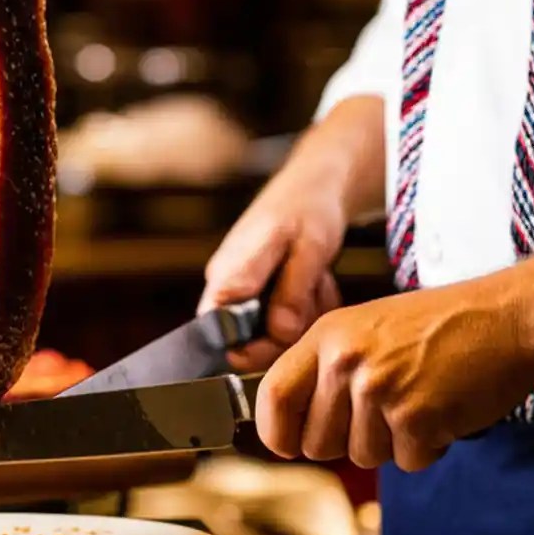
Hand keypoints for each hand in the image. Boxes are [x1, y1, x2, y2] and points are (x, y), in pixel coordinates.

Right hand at [198, 152, 346, 371]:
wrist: (312, 187)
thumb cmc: (309, 209)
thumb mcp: (310, 247)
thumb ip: (292, 292)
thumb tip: (279, 332)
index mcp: (228, 274)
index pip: (218, 332)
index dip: (251, 347)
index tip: (289, 333)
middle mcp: (226, 287)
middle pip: (248, 341)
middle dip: (288, 329)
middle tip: (313, 293)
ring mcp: (241, 291)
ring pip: (270, 333)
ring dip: (302, 316)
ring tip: (315, 281)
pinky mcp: (256, 293)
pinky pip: (280, 320)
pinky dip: (304, 309)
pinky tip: (312, 283)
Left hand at [255, 280, 533, 470]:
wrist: (507, 318)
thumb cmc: (440, 326)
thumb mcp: (366, 328)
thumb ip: (327, 369)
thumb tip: (291, 425)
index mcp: (328, 336)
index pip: (273, 396)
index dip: (276, 431)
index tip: (287, 445)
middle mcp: (346, 361)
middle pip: (316, 442)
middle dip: (348, 442)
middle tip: (385, 412)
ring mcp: (380, 390)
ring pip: (361, 455)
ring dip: (393, 443)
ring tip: (420, 400)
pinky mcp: (416, 417)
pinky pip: (406, 461)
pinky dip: (428, 447)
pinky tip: (443, 410)